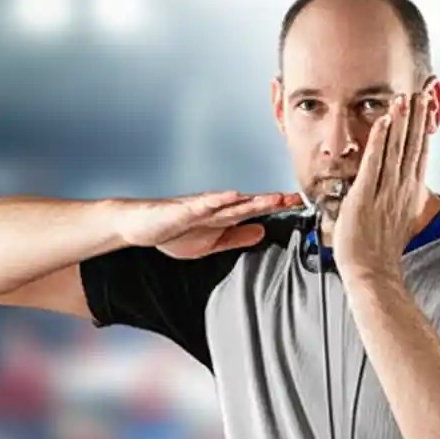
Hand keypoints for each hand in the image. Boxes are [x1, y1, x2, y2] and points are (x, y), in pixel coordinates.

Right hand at [116, 191, 301, 258]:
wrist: (139, 227)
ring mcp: (200, 207)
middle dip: (273, 201)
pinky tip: (233, 196)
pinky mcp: (182, 210)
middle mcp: (216, 208)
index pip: (256, 211)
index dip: (277, 208)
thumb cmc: (174, 232)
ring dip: (254, 199)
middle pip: (250, 203)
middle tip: (296, 198)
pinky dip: (219, 200)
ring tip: (274, 197)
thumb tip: (261, 232)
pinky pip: (203, 204)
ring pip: (232, 202)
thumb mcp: (212, 242)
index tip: (300, 206)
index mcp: (224, 217)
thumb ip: (236, 237)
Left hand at [331, 92, 433, 277]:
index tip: (425, 110)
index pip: (419, 154)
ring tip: (403, 99)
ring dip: (400, 121)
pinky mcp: (365, 195)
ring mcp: (384, 191)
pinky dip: (379, 141)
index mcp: (408, 194)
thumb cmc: (380, 252)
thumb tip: (400, 192)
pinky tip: (384, 122)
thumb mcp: (397, 220)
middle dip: (416, 118)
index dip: (422, 130)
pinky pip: (374, 163)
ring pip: (395, 149)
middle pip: (412, 146)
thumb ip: (398, 201)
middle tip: (420, 93)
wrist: (372, 272)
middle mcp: (401, 189)